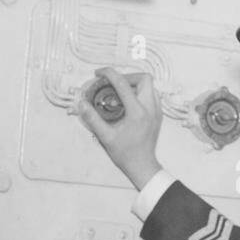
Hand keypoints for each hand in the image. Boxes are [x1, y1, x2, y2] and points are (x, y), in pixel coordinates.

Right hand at [74, 67, 162, 189]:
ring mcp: (157, 111)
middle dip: (127, 76)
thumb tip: (81, 103)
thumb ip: (92, 119)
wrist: (142, 165)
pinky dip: (141, 92)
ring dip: (135, 84)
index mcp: (137, 112)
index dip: (109, 73)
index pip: (123, 84)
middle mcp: (150, 108)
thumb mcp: (105, 137)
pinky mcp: (158, 115)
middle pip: (144, 78)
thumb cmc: (126, 154)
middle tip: (114, 83)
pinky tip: (129, 102)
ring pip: (150, 85)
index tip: (99, 73)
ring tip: (120, 92)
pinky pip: (152, 95)